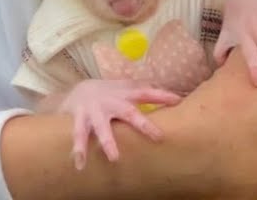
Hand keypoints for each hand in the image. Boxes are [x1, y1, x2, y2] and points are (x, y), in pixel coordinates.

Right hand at [57, 78, 181, 169]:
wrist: (79, 90)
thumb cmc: (112, 95)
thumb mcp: (128, 91)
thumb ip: (148, 94)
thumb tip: (177, 99)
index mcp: (125, 93)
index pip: (147, 92)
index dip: (162, 95)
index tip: (177, 101)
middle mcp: (111, 101)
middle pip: (129, 112)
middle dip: (143, 124)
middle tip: (158, 137)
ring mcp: (94, 110)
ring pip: (102, 127)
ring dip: (108, 143)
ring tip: (114, 159)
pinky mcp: (79, 119)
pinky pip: (79, 136)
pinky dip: (79, 150)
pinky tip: (80, 165)